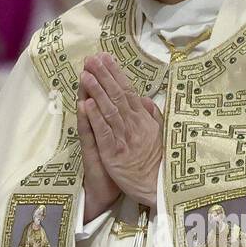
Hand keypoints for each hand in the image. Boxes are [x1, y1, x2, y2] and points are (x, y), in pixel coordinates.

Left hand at [79, 53, 163, 209]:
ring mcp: (123, 139)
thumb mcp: (159, 135)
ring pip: (109, 110)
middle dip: (104, 76)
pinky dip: (96, 118)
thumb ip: (151, 116)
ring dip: (97, 92)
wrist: (158, 188)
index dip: (116, 74)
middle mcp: (134, 126)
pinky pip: (104, 133)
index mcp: (143, 120)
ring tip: (86, 75)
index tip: (106, 58)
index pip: (128, 91)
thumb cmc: (158, 163)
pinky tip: (87, 105)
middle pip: (117, 96)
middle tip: (91, 59)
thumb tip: (145, 99)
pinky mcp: (114, 155)